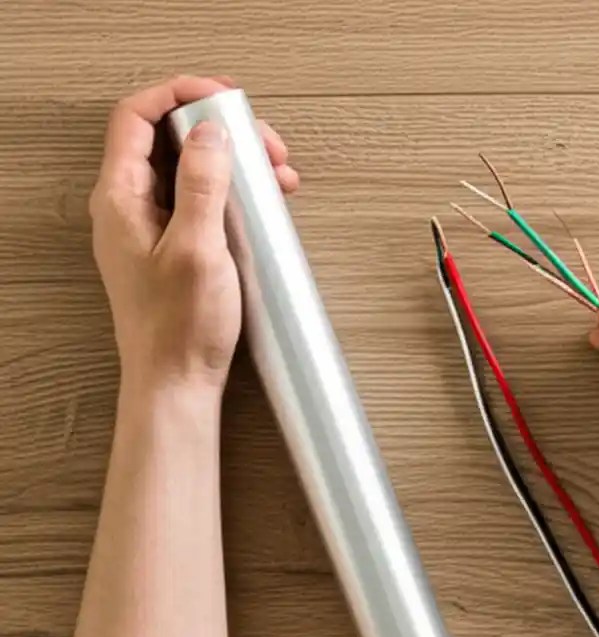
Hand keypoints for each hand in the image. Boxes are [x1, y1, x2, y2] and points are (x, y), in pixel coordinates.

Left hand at [90, 76, 299, 390]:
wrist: (177, 382)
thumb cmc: (180, 327)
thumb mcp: (198, 248)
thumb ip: (202, 184)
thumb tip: (211, 131)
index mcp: (121, 198)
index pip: (136, 115)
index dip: (180, 94)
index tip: (226, 100)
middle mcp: (130, 204)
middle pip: (170, 136)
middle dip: (223, 129)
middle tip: (267, 147)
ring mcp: (153, 224)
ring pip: (192, 165)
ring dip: (238, 160)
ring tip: (280, 177)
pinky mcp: (176, 244)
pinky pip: (203, 196)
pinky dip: (237, 189)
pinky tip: (267, 203)